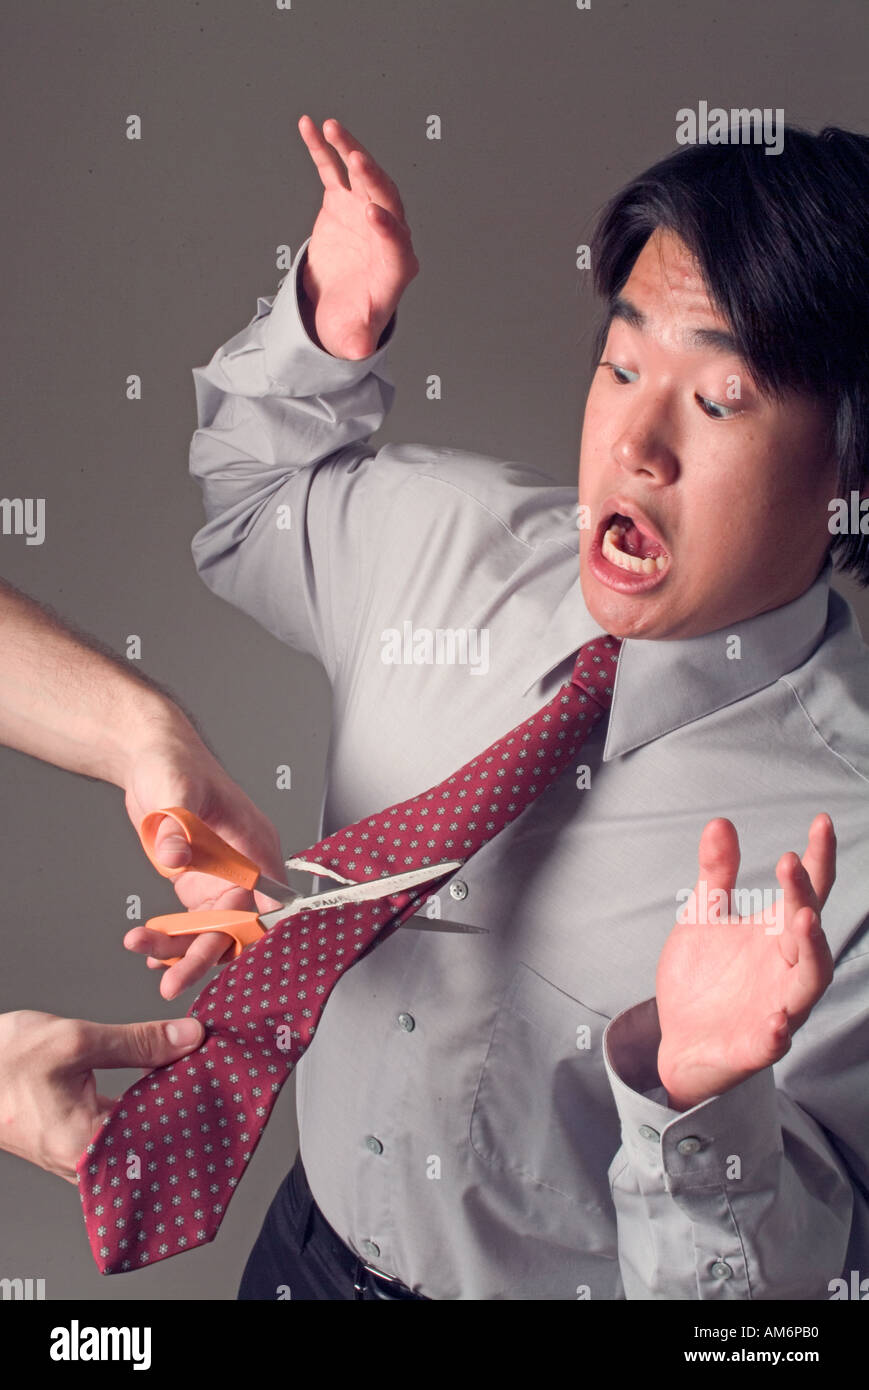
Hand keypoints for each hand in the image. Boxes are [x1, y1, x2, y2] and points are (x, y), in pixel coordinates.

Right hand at [0, 1009, 203, 1181]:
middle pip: (153, 1141)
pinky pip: (122, 1131)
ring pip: (139, 1136)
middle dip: (185, 1106)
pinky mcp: (76, 1143)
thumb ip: (139, 1042)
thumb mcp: (76, 1040)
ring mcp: (79, 1156)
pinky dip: (144, 1107)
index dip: (193, 1107)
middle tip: (214, 1075)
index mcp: (84, 1146)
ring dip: (165, 1106)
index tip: (220, 1080)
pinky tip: (163, 1083)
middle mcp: (83, 1162)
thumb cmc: (4, 1062)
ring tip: (194, 1075)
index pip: (159, 1137)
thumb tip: (189, 1039)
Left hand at [121, 721, 286, 999]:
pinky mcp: (198, 884)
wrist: (147, 755)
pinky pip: (192, 924)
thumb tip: (176, 857)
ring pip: (213, 931)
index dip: (255, 933)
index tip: (230, 957)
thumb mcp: (175, 790)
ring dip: (183, 951)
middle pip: (237, 925)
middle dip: (206, 955)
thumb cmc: (173, 762)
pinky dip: (173, 941)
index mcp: (254, 844)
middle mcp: (243, 866)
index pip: (268, 900)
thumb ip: (177, 827)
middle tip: (175, 980)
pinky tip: (151, 951)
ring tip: (148, 958)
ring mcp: (221, 878)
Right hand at [297, 114, 418, 358]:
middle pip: (387, 202)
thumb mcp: (354, 338)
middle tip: (358, 162)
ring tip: (333, 129)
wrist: (338, 304)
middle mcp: (387, 234)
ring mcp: (365, 212)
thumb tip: (361, 350)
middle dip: (374, 181)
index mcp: (397, 267)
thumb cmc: (351, 322)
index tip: (371, 216)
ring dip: (351, 151)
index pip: (398, 245)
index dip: (388, 230)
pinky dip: (323, 149)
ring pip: (363, 177)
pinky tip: (310, 126)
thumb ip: (359, 341)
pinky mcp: (343, 201)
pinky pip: (334, 170)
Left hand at [656, 813, 835, 1109]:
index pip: (809, 893)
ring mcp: (777, 1008)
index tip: (821, 821)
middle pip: (808, 930)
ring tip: (803, 921)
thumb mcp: (703, 917)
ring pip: (809, 984)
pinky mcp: (755, 1047)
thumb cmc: (705, 978)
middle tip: (792, 863)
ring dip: (811, 953)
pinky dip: (777, 1032)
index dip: (818, 858)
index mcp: (776, 935)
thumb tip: (720, 823)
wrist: (679, 1039)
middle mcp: (786, 969)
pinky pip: (773, 1042)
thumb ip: (716, 875)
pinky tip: (776, 1021)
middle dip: (804, 897)